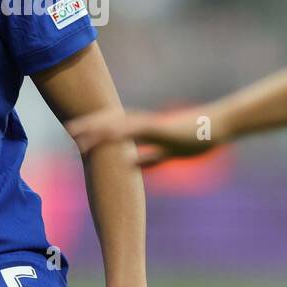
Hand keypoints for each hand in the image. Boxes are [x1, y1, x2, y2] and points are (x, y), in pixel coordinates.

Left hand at [67, 105, 225, 167]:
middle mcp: (144, 125)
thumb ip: (148, 158)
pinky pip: (137, 130)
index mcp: (144, 130)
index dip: (95, 131)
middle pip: (110, 123)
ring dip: (98, 128)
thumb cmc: (195, 138)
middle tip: (68, 129)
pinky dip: (121, 132)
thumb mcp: (167, 152)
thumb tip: (129, 163)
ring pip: (118, 125)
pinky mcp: (162, 129)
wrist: (217, 126)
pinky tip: (107, 135)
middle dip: (89, 126)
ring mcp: (152, 125)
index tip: (77, 135)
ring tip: (78, 133)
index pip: (114, 129)